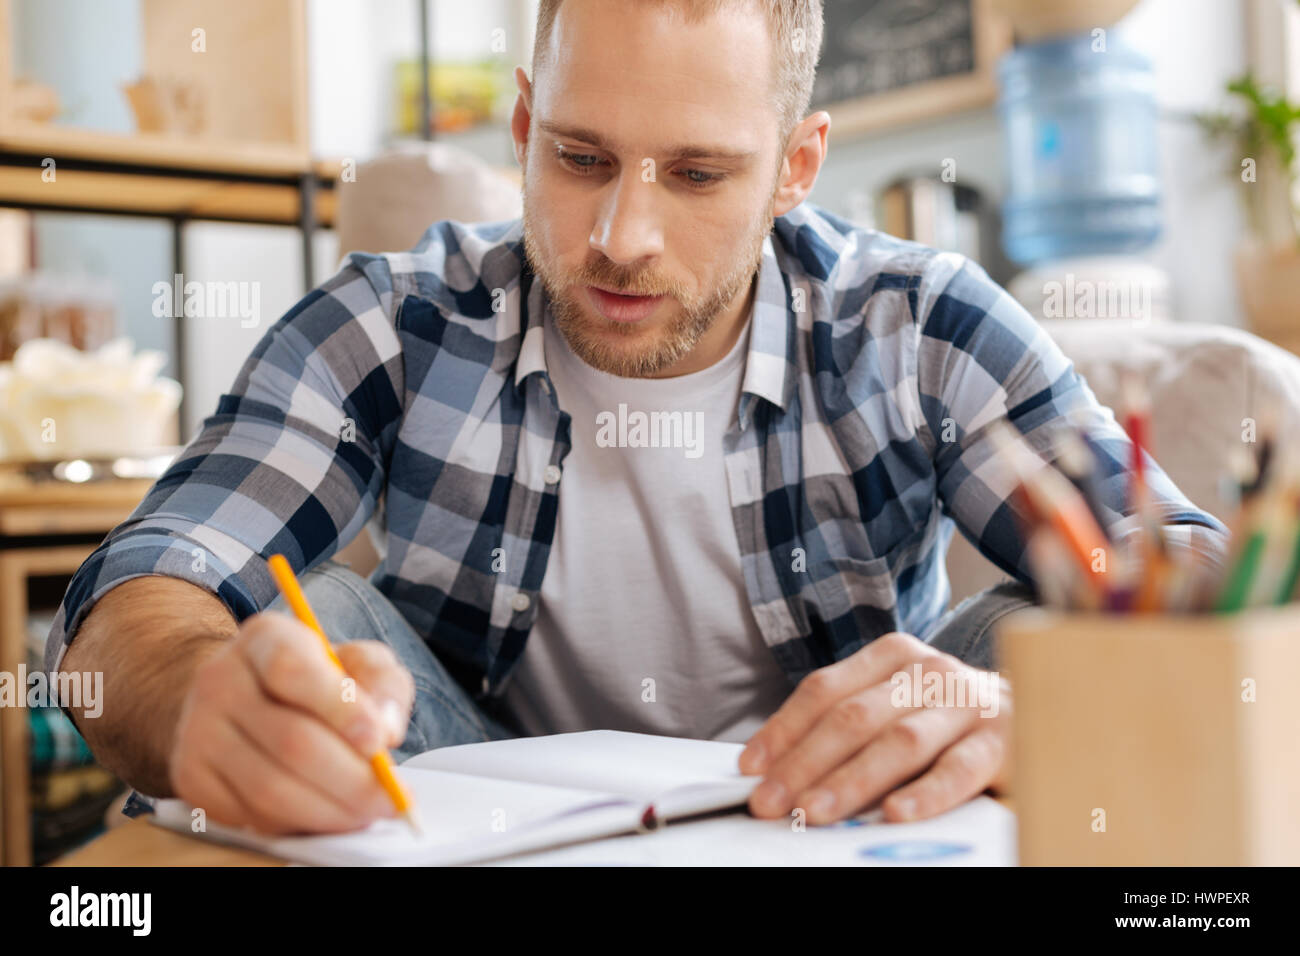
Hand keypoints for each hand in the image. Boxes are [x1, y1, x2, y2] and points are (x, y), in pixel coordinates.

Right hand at [169, 611, 415, 834]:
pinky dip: (297, 824)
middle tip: (389, 798)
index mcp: (265, 639)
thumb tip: (385, 730)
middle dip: (351, 780)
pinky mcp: (192, 778)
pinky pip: (250, 816)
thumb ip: (383, 684)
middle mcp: (220, 680)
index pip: (291, 671)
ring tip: (366, 812)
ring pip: (270, 788)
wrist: (248, 699)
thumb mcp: (359, 662)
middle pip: (290, 741)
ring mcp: (197, 731)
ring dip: (329, 811)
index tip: (379, 741)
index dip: (340, 709)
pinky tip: (325, 814)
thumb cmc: (318, 680)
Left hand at [739, 632, 1010, 824]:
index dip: (783, 730)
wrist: (1044, 715)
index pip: (824, 691)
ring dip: (850, 781)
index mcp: (893, 657)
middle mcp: (929, 672)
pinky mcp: (1004, 742)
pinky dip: (925, 794)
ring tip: (813, 812)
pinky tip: (895, 815)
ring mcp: (967, 705)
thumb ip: (848, 724)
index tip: (752, 768)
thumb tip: (776, 767)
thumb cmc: (950, 719)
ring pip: (899, 742)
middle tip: (770, 801)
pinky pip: (959, 770)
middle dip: (804, 763)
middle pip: (853, 717)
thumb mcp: (898, 705)